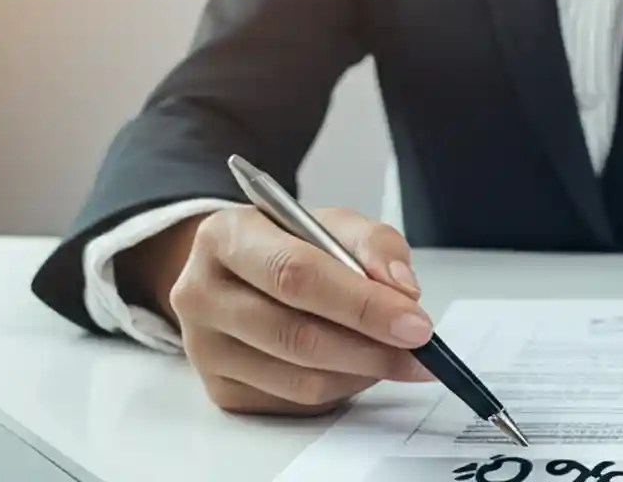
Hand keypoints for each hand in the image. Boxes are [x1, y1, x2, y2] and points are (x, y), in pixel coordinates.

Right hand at [160, 207, 433, 414]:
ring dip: (363, 371)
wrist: (236, 272)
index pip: (296, 274)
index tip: (414, 322)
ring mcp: (205, 348)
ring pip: (300, 378)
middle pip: (295, 334)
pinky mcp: (221, 389)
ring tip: (398, 356)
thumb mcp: (331, 223)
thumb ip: (374, 245)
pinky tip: (360, 365)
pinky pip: (297, 400)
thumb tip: (402, 289)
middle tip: (420, 349)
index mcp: (225, 237)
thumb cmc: (288, 244)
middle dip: (371, 346)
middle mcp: (202, 293)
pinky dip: (342, 386)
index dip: (362, 303)